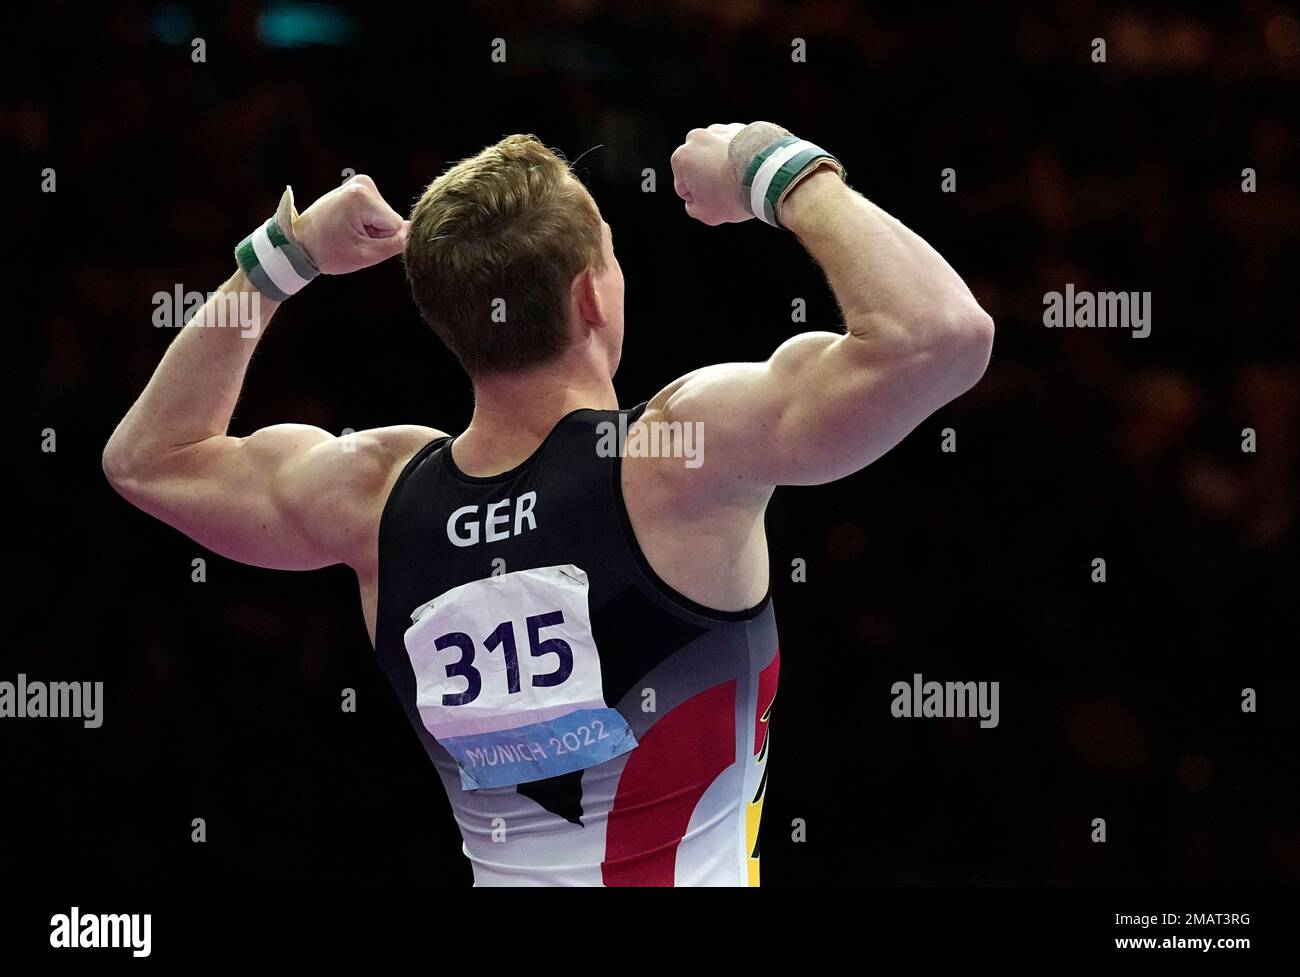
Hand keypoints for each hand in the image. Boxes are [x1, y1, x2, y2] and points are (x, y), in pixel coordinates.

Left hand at [294, 174, 408, 274]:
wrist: (299, 242)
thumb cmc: (327, 251)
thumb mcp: (365, 255)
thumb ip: (395, 244)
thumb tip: (415, 231)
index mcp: (362, 198)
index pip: (396, 226)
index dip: (382, 241)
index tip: (358, 243)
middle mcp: (362, 184)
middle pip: (391, 219)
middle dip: (376, 234)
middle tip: (350, 238)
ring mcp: (360, 183)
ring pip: (385, 216)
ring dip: (371, 229)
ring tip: (347, 232)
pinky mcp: (358, 187)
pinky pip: (377, 211)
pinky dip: (366, 222)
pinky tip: (347, 224)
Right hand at [670, 123, 752, 225]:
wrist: (767, 174)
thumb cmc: (733, 194)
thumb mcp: (706, 214)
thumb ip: (692, 208)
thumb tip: (694, 201)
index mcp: (682, 158)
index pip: (683, 186)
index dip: (698, 198)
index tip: (713, 200)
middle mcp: (697, 138)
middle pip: (699, 166)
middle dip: (709, 178)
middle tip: (726, 191)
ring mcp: (720, 130)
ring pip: (717, 154)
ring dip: (723, 166)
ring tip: (739, 181)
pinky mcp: (741, 128)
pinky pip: (736, 147)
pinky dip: (740, 157)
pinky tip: (749, 170)